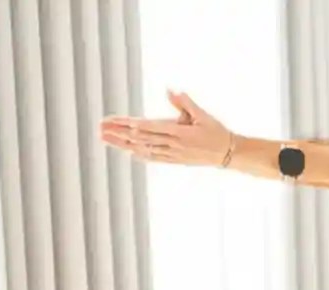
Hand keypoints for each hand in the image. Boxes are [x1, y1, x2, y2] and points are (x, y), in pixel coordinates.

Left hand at [100, 89, 232, 166]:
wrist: (228, 153)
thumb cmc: (216, 131)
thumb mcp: (202, 114)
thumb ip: (184, 103)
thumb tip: (170, 89)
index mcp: (178, 132)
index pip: (147, 126)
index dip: (128, 124)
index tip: (112, 121)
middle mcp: (173, 145)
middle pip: (140, 138)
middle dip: (118, 133)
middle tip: (99, 129)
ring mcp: (173, 154)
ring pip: (143, 149)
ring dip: (123, 144)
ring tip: (106, 139)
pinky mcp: (176, 160)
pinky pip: (154, 158)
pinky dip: (140, 155)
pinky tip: (128, 152)